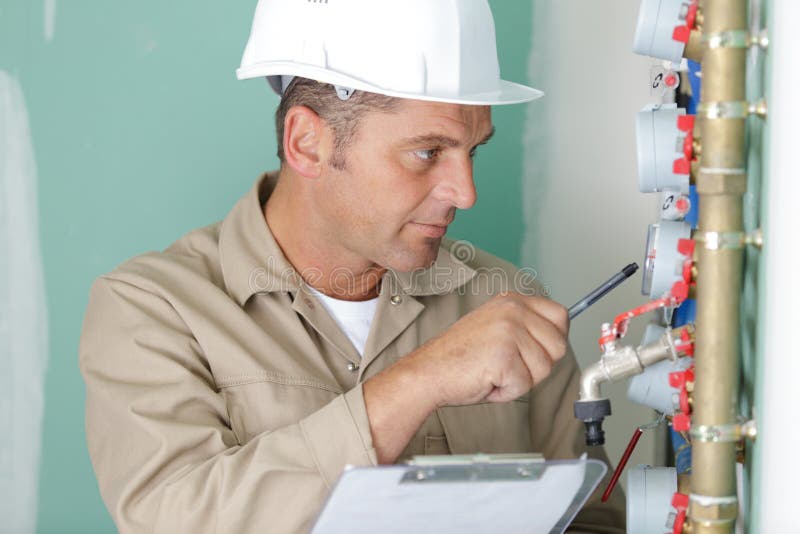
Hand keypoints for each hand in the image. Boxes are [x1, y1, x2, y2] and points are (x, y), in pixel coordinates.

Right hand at [407, 292, 569, 405]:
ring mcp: (509, 331)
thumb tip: (558, 336)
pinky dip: (507, 391)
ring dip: (521, 380)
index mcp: (511, 301)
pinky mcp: (505, 356)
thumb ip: (526, 327)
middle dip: (538, 365)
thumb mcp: (497, 328)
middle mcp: (512, 310)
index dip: (554, 339)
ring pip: (544, 368)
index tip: (538, 350)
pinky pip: (525, 385)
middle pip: (558, 345)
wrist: (428, 372)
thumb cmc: (460, 357)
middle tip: (509, 365)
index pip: (560, 315)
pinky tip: (487, 380)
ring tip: (494, 371)